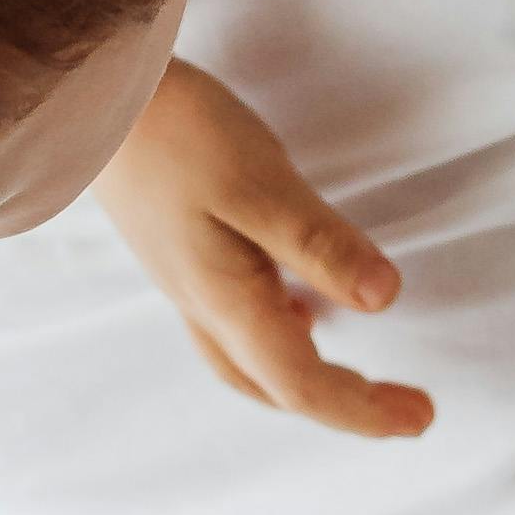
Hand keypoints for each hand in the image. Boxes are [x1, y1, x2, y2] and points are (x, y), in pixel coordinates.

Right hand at [93, 62, 433, 439]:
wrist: (93, 98)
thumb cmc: (177, 134)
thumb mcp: (261, 185)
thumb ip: (320, 246)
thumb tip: (384, 301)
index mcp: (225, 300)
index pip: (302, 383)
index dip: (364, 409)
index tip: (422, 416)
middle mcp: (202, 305)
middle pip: (275, 386)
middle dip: (341, 407)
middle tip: (401, 410)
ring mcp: (186, 281)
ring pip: (249, 361)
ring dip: (303, 380)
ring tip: (352, 376)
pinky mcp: (180, 252)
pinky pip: (233, 324)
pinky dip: (275, 339)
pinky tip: (295, 308)